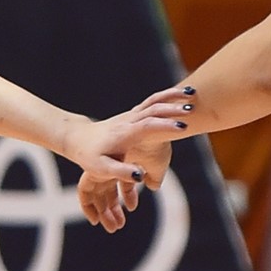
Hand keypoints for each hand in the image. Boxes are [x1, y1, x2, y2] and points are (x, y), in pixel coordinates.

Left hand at [68, 86, 194, 232]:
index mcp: (124, 133)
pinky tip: (181, 96)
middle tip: (191, 112)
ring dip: (171, 97)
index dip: (164, 125)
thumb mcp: (100, 168)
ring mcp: (131, 116)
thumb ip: (120, 172)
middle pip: (152, 109)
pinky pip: (151, 102)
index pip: (146, 125)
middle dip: (172, 109)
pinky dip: (167, 96)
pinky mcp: (133, 115)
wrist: (78, 139)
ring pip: (153, 101)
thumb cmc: (89, 156)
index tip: (182, 126)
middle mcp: (129, 121)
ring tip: (191, 93)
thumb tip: (140, 176)